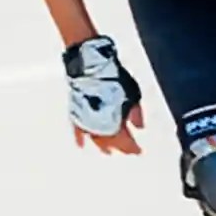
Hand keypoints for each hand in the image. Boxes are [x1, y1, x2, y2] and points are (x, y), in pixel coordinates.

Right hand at [64, 35, 144, 155]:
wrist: (89, 62)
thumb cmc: (112, 75)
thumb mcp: (132, 92)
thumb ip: (136, 112)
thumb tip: (139, 127)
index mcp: (114, 120)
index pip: (125, 141)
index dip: (132, 148)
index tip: (138, 151)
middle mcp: (99, 123)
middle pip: (111, 142)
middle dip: (120, 147)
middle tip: (127, 151)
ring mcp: (86, 118)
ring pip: (95, 139)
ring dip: (102, 146)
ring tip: (108, 152)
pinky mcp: (76, 112)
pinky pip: (77, 129)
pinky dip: (79, 138)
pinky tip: (81, 145)